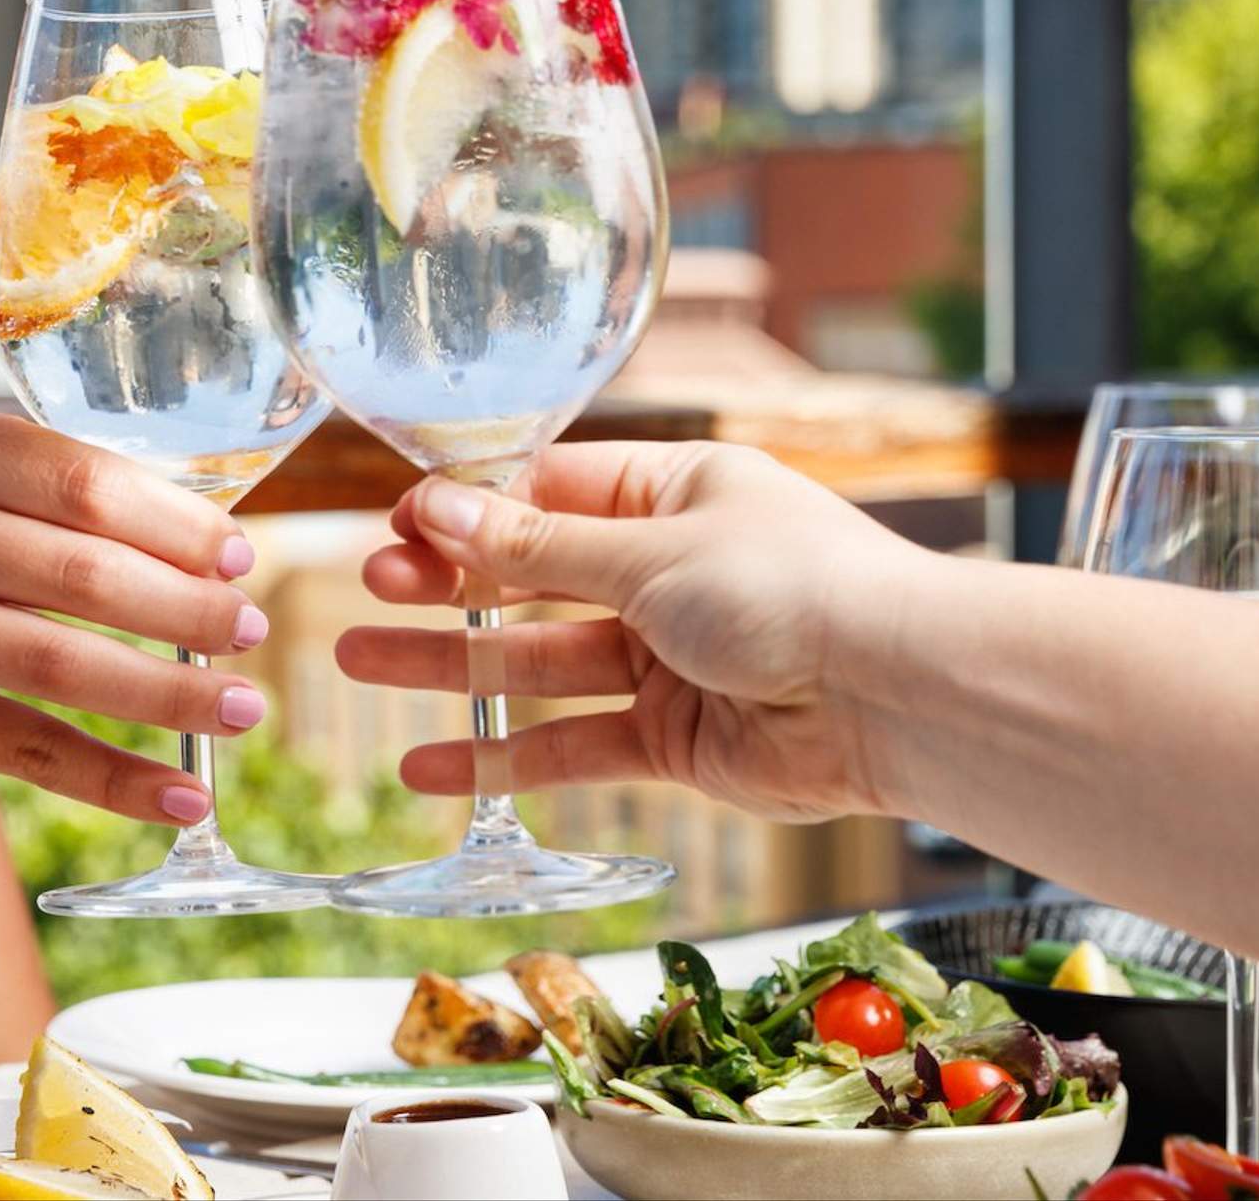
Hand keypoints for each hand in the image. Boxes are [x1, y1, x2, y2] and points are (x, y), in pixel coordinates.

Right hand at [0, 407, 269, 823]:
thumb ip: (61, 498)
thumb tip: (218, 548)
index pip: (83, 481)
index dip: (178, 524)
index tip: (240, 557)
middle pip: (80, 573)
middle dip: (188, 609)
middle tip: (251, 632)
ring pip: (61, 665)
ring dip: (170, 695)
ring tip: (242, 709)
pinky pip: (29, 752)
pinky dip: (117, 779)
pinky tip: (183, 797)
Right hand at [336, 441, 932, 821]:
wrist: (899, 697)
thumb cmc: (795, 591)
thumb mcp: (651, 553)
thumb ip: (537, 551)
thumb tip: (439, 512)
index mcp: (676, 494)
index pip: (549, 493)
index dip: (470, 511)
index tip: (395, 526)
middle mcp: (668, 571)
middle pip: (533, 577)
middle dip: (446, 586)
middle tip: (366, 592)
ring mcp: (668, 658)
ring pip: (538, 661)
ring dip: (450, 667)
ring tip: (359, 664)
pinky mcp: (673, 741)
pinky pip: (571, 743)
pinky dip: (502, 755)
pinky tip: (429, 763)